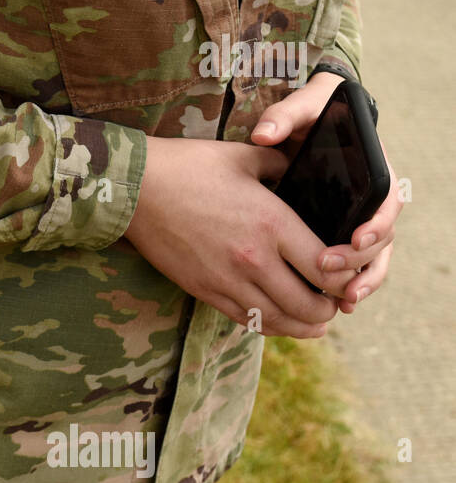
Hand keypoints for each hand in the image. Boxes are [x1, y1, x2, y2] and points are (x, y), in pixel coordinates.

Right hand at [125, 136, 350, 337]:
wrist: (135, 188)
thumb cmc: (188, 166)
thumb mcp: (244, 157)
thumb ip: (282, 165)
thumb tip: (302, 168)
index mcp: (272, 224)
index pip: (327, 269)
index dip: (346, 277)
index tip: (348, 272)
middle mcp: (254, 260)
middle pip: (309, 305)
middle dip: (330, 308)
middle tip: (336, 300)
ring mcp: (227, 280)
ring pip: (279, 321)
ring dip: (304, 325)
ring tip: (316, 320)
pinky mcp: (204, 291)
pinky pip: (246, 321)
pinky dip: (270, 326)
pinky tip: (279, 320)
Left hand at [251, 71, 401, 311]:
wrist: (309, 123)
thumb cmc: (310, 114)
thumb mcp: (300, 108)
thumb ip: (285, 116)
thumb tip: (264, 135)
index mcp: (373, 171)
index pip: (386, 202)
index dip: (376, 224)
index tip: (356, 237)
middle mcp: (372, 201)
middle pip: (380, 238)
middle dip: (359, 259)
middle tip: (330, 270)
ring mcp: (358, 221)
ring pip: (372, 259)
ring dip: (360, 281)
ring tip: (343, 301)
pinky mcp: (341, 235)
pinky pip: (353, 266)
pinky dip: (348, 285)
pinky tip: (338, 305)